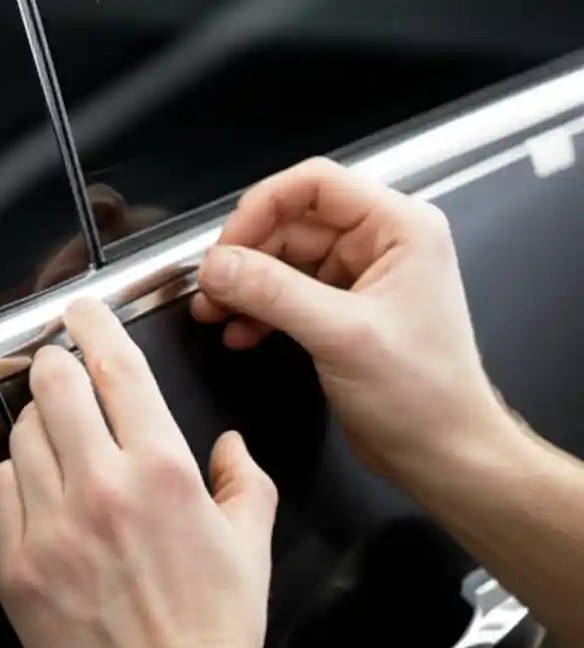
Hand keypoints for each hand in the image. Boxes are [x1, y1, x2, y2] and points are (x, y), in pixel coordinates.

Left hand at [0, 299, 279, 647]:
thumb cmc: (210, 633)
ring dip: (37, 423)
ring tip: (57, 439)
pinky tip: (39, 491)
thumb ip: (242, 481)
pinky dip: (16, 477)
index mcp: (164, 473)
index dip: (96, 327)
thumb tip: (228, 447)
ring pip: (22, 435)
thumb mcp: (248, 545)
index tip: (83, 311)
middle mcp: (103, 489)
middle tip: (59, 364)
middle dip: (56, 363)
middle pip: (56, 386)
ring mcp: (53, 526)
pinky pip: (1, 489)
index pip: (117, 370)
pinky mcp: (17, 563)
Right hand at [191, 157, 513, 483]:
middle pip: (290, 222)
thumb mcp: (341, 335)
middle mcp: (381, 245)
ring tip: (215, 312)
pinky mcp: (341, 312)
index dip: (260, 209)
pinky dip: (257, 310)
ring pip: (281, 260)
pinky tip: (240, 332)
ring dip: (244, 286)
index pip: (314, 185)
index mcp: (400, 229)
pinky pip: (285, 293)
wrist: (443, 455)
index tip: (226, 245)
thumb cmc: (426, 398)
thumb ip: (273, 293)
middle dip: (244, 255)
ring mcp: (360, 279)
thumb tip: (218, 265)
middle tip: (211, 287)